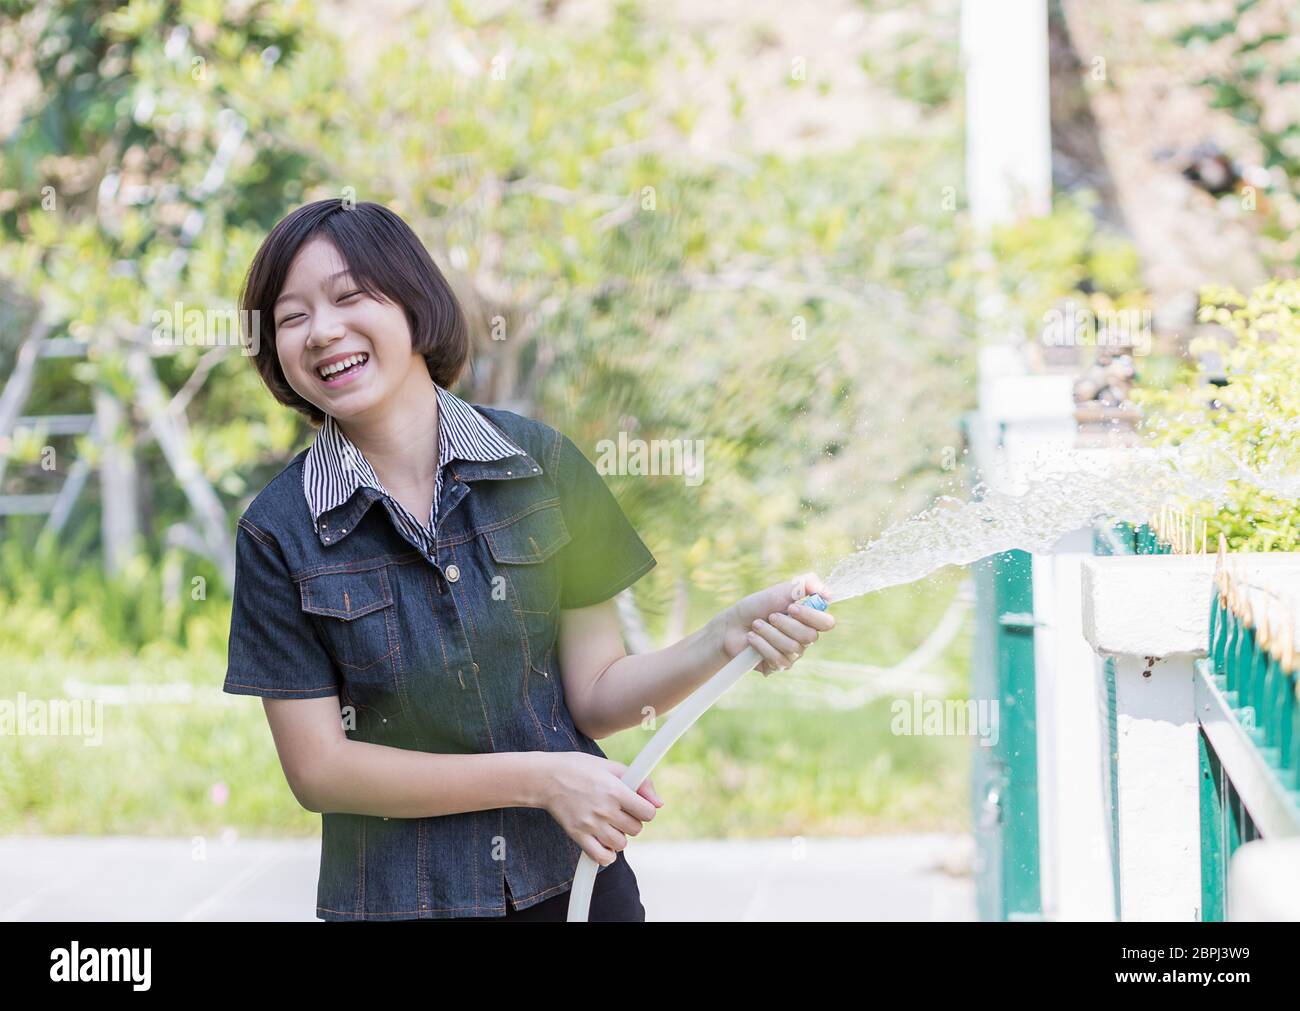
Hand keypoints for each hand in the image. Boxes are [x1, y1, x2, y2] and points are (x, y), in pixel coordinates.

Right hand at [537, 752, 662, 865]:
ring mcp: (591, 824)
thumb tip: (660, 804)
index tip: (637, 805)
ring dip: (619, 837)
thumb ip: (640, 782)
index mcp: (615, 790)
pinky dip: (607, 855)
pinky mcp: (578, 835)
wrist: (546, 778)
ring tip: (609, 824)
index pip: (648, 812)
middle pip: (636, 829)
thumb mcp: (611, 766)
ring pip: (621, 844)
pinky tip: (604, 843)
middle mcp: (605, 809)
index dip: (646, 810)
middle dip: (632, 821)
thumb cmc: (580, 768)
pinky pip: (601, 858)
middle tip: (619, 812)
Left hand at [714, 571, 835, 675]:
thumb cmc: (756, 606)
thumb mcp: (780, 590)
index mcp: (808, 619)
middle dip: (785, 624)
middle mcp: (804, 638)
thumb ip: (806, 585)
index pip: (827, 623)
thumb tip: (828, 593)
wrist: (732, 624)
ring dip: (770, 633)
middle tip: (770, 616)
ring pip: (792, 648)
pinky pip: (778, 659)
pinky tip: (752, 638)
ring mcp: (793, 654)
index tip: (791, 607)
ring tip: (756, 625)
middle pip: (810, 637)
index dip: (811, 616)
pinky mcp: (779, 665)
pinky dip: (762, 645)